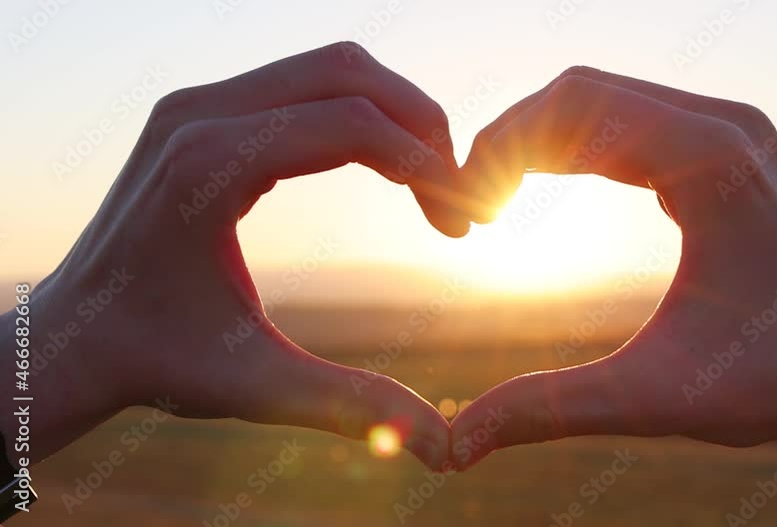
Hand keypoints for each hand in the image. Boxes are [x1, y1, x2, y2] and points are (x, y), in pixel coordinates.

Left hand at [0, 42, 475, 469]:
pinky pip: (303, 86)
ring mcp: (196, 103)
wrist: (72, 339)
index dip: (427, 164)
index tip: (471, 215)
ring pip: (330, 69)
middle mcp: (197, 113)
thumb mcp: (257, 386)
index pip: (349, 124)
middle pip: (347, 73)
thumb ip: (353, 405)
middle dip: (421, 125)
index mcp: (207, 166)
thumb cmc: (153, 363)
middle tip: (459, 197)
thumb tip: (445, 451)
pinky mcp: (203, 111)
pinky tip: (385, 170)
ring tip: (431, 186)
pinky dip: (358, 117)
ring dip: (395, 116)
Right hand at [451, 67, 776, 520]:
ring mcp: (734, 130)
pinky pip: (634, 118)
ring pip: (605, 99)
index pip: (575, 110)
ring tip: (493, 199)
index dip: (501, 149)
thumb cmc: (766, 389)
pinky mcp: (730, 147)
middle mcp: (729, 126)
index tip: (461, 208)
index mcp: (714, 162)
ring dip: (540, 139)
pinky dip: (578, 144)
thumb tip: (452, 447)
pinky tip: (542, 184)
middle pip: (583, 92)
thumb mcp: (647, 398)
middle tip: (467, 205)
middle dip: (512, 139)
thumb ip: (545, 410)